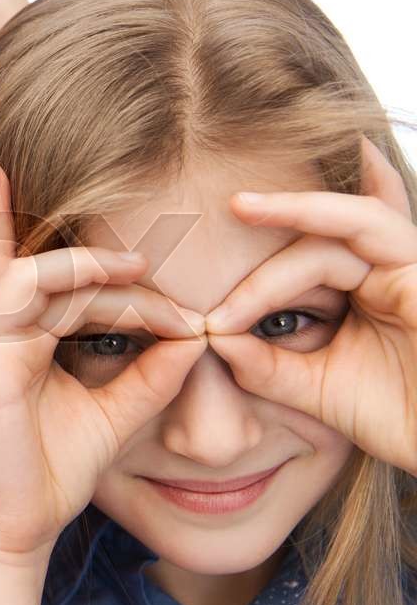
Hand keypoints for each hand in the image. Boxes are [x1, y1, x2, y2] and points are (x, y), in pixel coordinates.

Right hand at [0, 161, 205, 557]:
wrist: (17, 529)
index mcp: (31, 340)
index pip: (78, 293)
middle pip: (47, 272)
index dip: (134, 299)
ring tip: (129, 267)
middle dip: (98, 259)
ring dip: (78, 266)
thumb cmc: (51, 473)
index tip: (187, 325)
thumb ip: (151, 379)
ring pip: (26, 280)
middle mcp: (4, 336)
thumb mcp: (115, 418)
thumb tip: (196, 338)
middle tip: (148, 264)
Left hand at [206, 139, 416, 472]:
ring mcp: (415, 268)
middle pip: (322, 239)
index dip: (253, 291)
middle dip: (271, 239)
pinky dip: (331, 212)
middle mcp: (394, 273)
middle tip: (226, 221)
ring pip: (350, 221)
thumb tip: (210, 336)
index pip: (305, 267)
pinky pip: (375, 227)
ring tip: (244, 204)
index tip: (208, 324)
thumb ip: (266, 365)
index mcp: (369, 293)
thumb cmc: (403, 418)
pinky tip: (314, 186)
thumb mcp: (317, 390)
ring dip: (296, 209)